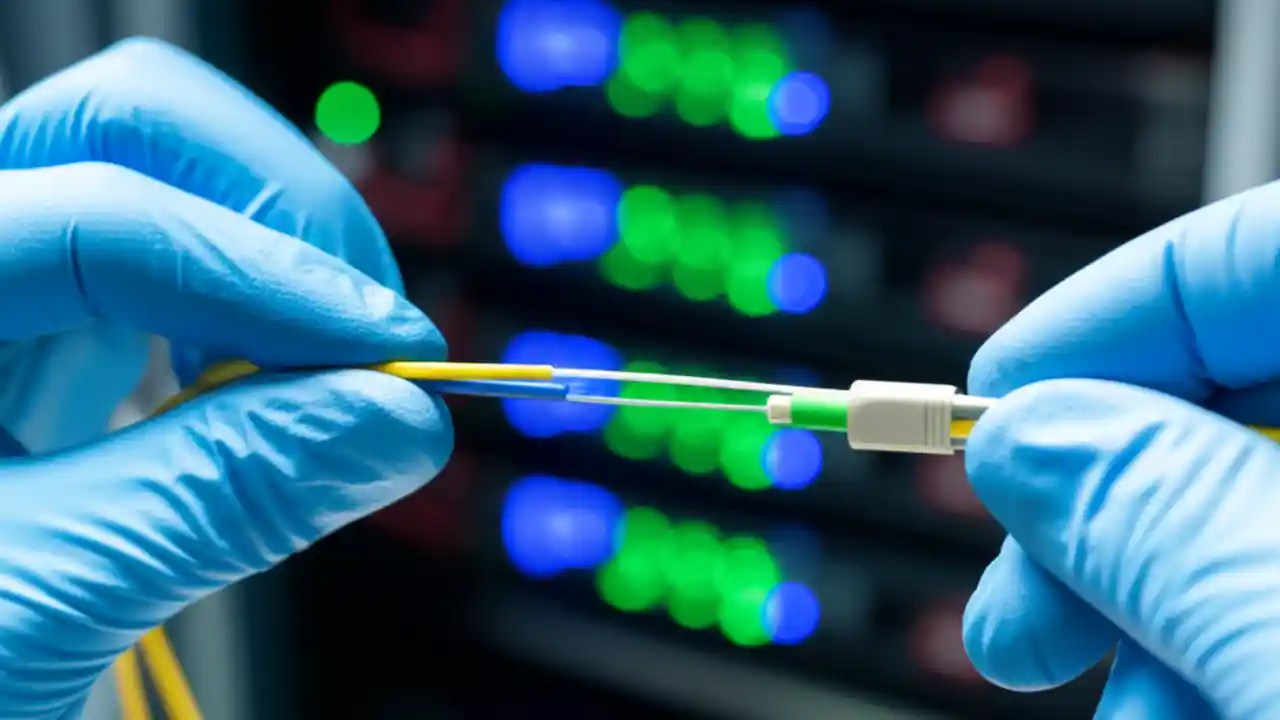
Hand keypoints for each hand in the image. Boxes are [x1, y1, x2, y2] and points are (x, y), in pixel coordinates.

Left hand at [0, 38, 451, 715]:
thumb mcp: (35, 595)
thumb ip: (210, 498)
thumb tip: (392, 421)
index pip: (114, 216)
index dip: (278, 283)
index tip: (396, 365)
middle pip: (140, 131)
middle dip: (283, 217)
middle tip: (367, 333)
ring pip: (165, 178)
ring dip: (273, 264)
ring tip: (317, 382)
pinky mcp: (36, 331)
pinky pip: (165, 265)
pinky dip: (245, 315)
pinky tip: (261, 396)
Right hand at [961, 181, 1279, 716]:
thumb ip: (1163, 515)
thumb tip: (1026, 441)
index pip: (1249, 256)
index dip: (1096, 323)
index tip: (980, 416)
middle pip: (1232, 396)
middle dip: (1096, 500)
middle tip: (1017, 594)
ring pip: (1244, 512)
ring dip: (1132, 596)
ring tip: (1078, 680)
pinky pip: (1275, 593)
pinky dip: (1205, 651)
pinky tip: (1165, 704)